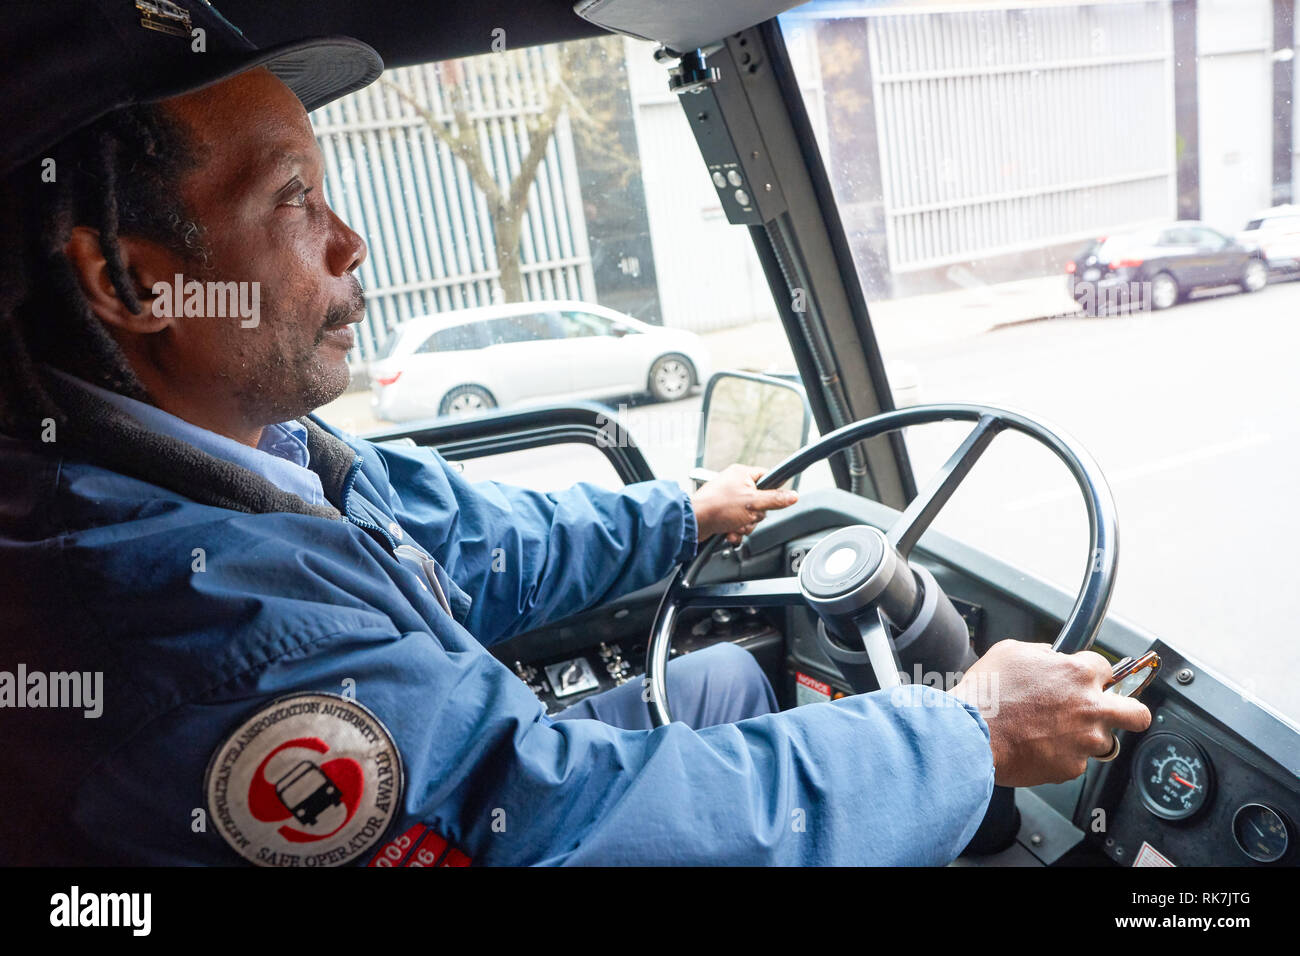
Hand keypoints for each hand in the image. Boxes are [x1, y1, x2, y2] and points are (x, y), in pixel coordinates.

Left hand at [689, 464, 798, 544]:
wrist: (694, 523)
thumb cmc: (717, 507)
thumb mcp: (753, 503)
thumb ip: (775, 500)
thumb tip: (793, 496)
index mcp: (742, 474)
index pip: (767, 477)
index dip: (772, 491)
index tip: (772, 501)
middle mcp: (734, 484)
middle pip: (760, 502)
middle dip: (754, 516)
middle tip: (746, 516)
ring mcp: (727, 500)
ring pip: (749, 516)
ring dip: (744, 526)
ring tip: (734, 525)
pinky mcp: (722, 513)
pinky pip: (737, 523)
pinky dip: (735, 531)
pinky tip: (729, 532)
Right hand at [947, 639, 1151, 787]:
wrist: (971, 735)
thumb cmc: (987, 694)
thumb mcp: (1012, 652)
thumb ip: (1043, 654)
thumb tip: (1052, 657)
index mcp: (1078, 674)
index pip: (1106, 668)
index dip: (1092, 673)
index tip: (1086, 680)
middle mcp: (1090, 708)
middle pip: (1136, 713)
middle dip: (1130, 711)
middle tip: (1114, 712)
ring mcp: (1084, 741)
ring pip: (1102, 740)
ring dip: (1084, 736)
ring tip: (1053, 733)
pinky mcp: (1071, 767)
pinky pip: (1075, 761)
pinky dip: (1060, 756)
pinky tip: (1037, 747)